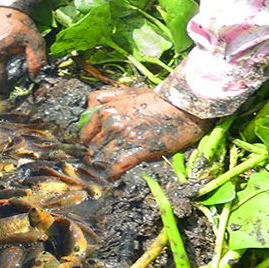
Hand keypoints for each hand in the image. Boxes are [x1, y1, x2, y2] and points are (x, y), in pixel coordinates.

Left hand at [80, 86, 212, 178]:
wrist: (183, 106)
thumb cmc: (157, 99)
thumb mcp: (126, 91)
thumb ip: (105, 98)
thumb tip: (89, 109)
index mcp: (106, 110)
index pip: (85, 134)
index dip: (90, 143)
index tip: (96, 148)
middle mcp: (111, 123)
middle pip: (93, 149)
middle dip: (96, 156)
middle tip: (102, 162)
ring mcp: (124, 137)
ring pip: (103, 159)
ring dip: (104, 166)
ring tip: (109, 170)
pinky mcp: (139, 150)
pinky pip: (117, 167)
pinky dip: (113, 174)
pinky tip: (115, 176)